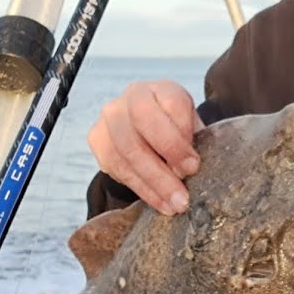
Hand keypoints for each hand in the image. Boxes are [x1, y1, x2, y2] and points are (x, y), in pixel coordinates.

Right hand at [87, 80, 204, 215]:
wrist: (147, 128)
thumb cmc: (175, 129)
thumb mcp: (193, 128)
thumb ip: (196, 140)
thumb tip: (193, 168)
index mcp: (162, 89)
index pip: (171, 104)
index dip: (181, 137)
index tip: (193, 165)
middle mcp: (132, 96)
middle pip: (143, 127)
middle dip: (164, 165)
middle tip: (182, 194)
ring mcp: (110, 116)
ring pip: (127, 152)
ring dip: (152, 185)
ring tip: (173, 205)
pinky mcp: (97, 138)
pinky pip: (116, 167)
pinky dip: (140, 189)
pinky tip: (158, 202)